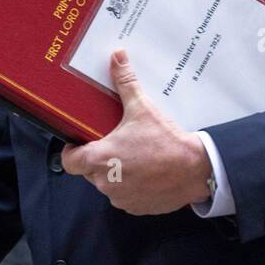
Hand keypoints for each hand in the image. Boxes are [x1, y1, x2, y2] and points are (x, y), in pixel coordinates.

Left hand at [60, 48, 213, 213]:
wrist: (195, 168)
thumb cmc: (166, 141)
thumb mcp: (143, 108)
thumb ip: (125, 82)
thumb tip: (117, 57)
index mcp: (100, 159)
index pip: (69, 161)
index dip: (72, 151)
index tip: (81, 143)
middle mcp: (106, 183)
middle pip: (89, 172)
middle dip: (99, 158)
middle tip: (115, 143)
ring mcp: (121, 198)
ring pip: (108, 185)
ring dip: (116, 173)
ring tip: (134, 156)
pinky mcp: (136, 207)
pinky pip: (125, 196)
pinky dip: (131, 186)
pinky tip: (146, 172)